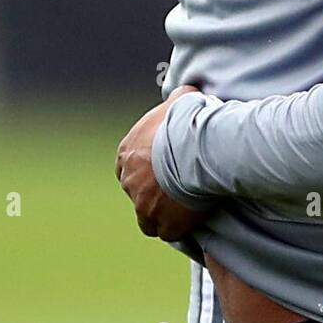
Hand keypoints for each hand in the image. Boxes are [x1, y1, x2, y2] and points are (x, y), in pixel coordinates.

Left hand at [115, 85, 214, 240]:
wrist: (194, 148)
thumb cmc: (187, 121)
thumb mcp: (182, 98)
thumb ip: (179, 97)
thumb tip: (186, 91)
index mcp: (127, 152)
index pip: (127, 165)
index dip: (146, 169)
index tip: (163, 169)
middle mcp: (128, 179)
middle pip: (137, 191)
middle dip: (153, 192)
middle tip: (178, 188)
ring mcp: (141, 204)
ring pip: (147, 217)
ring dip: (161, 215)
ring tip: (183, 211)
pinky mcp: (159, 222)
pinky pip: (166, 232)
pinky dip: (177, 229)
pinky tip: (191, 223)